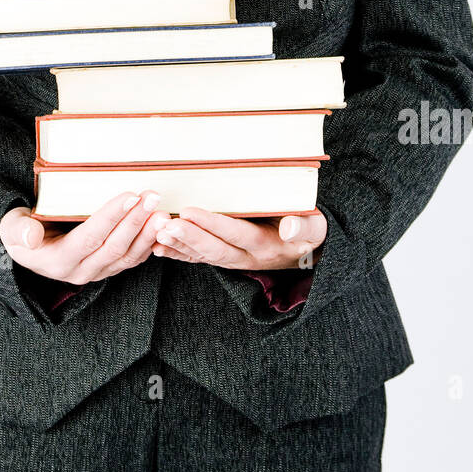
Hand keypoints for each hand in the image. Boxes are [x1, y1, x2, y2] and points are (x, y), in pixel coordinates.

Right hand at [0, 191, 169, 284]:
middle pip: (114, 247)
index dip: (111, 218)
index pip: (90, 238)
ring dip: (148, 234)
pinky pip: (132, 260)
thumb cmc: (21, 231)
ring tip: (163, 211)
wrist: (28, 250)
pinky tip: (161, 227)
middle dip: (136, 221)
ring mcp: (97, 273)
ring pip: (128, 257)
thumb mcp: (12, 227)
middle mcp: (80, 272)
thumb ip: (19, 229)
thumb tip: (30, 236)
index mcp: (58, 261)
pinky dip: (149, 244)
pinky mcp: (108, 269)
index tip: (130, 196)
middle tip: (153, 196)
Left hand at [151, 207, 326, 269]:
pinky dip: (177, 254)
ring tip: (156, 233)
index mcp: (268, 246)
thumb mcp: (316, 229)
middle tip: (164, 224)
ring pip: (203, 256)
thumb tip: (289, 227)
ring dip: (178, 245)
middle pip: (215, 249)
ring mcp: (234, 261)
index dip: (214, 224)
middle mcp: (247, 258)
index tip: (190, 211)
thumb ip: (305, 227)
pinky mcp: (225, 259)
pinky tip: (157, 247)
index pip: (238, 234)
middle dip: (189, 236)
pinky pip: (198, 259)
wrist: (305, 253)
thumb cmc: (310, 232)